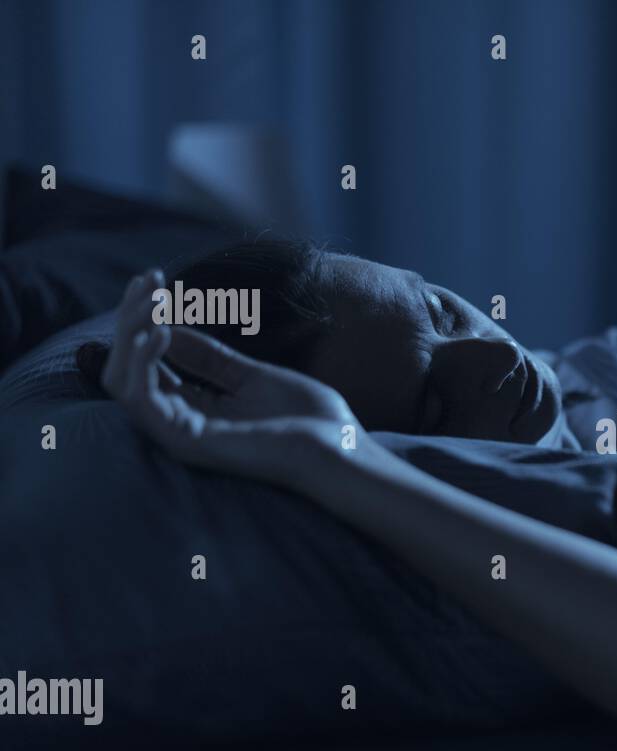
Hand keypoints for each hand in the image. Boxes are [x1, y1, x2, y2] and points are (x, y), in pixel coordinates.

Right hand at [101, 269, 360, 486]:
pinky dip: (141, 363)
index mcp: (198, 411)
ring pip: (123, 382)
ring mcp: (181, 435)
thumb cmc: (310, 420)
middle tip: (147, 280)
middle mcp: (182, 424)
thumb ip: (212, 359)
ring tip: (153, 301)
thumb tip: (168, 327)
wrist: (341, 451)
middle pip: (128, 369)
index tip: (153, 280)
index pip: (148, 364)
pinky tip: (161, 332)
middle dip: (132, 319)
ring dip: (131, 334)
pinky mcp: (186, 442)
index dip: (145, 321)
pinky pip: (141, 400)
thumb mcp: (255, 377)